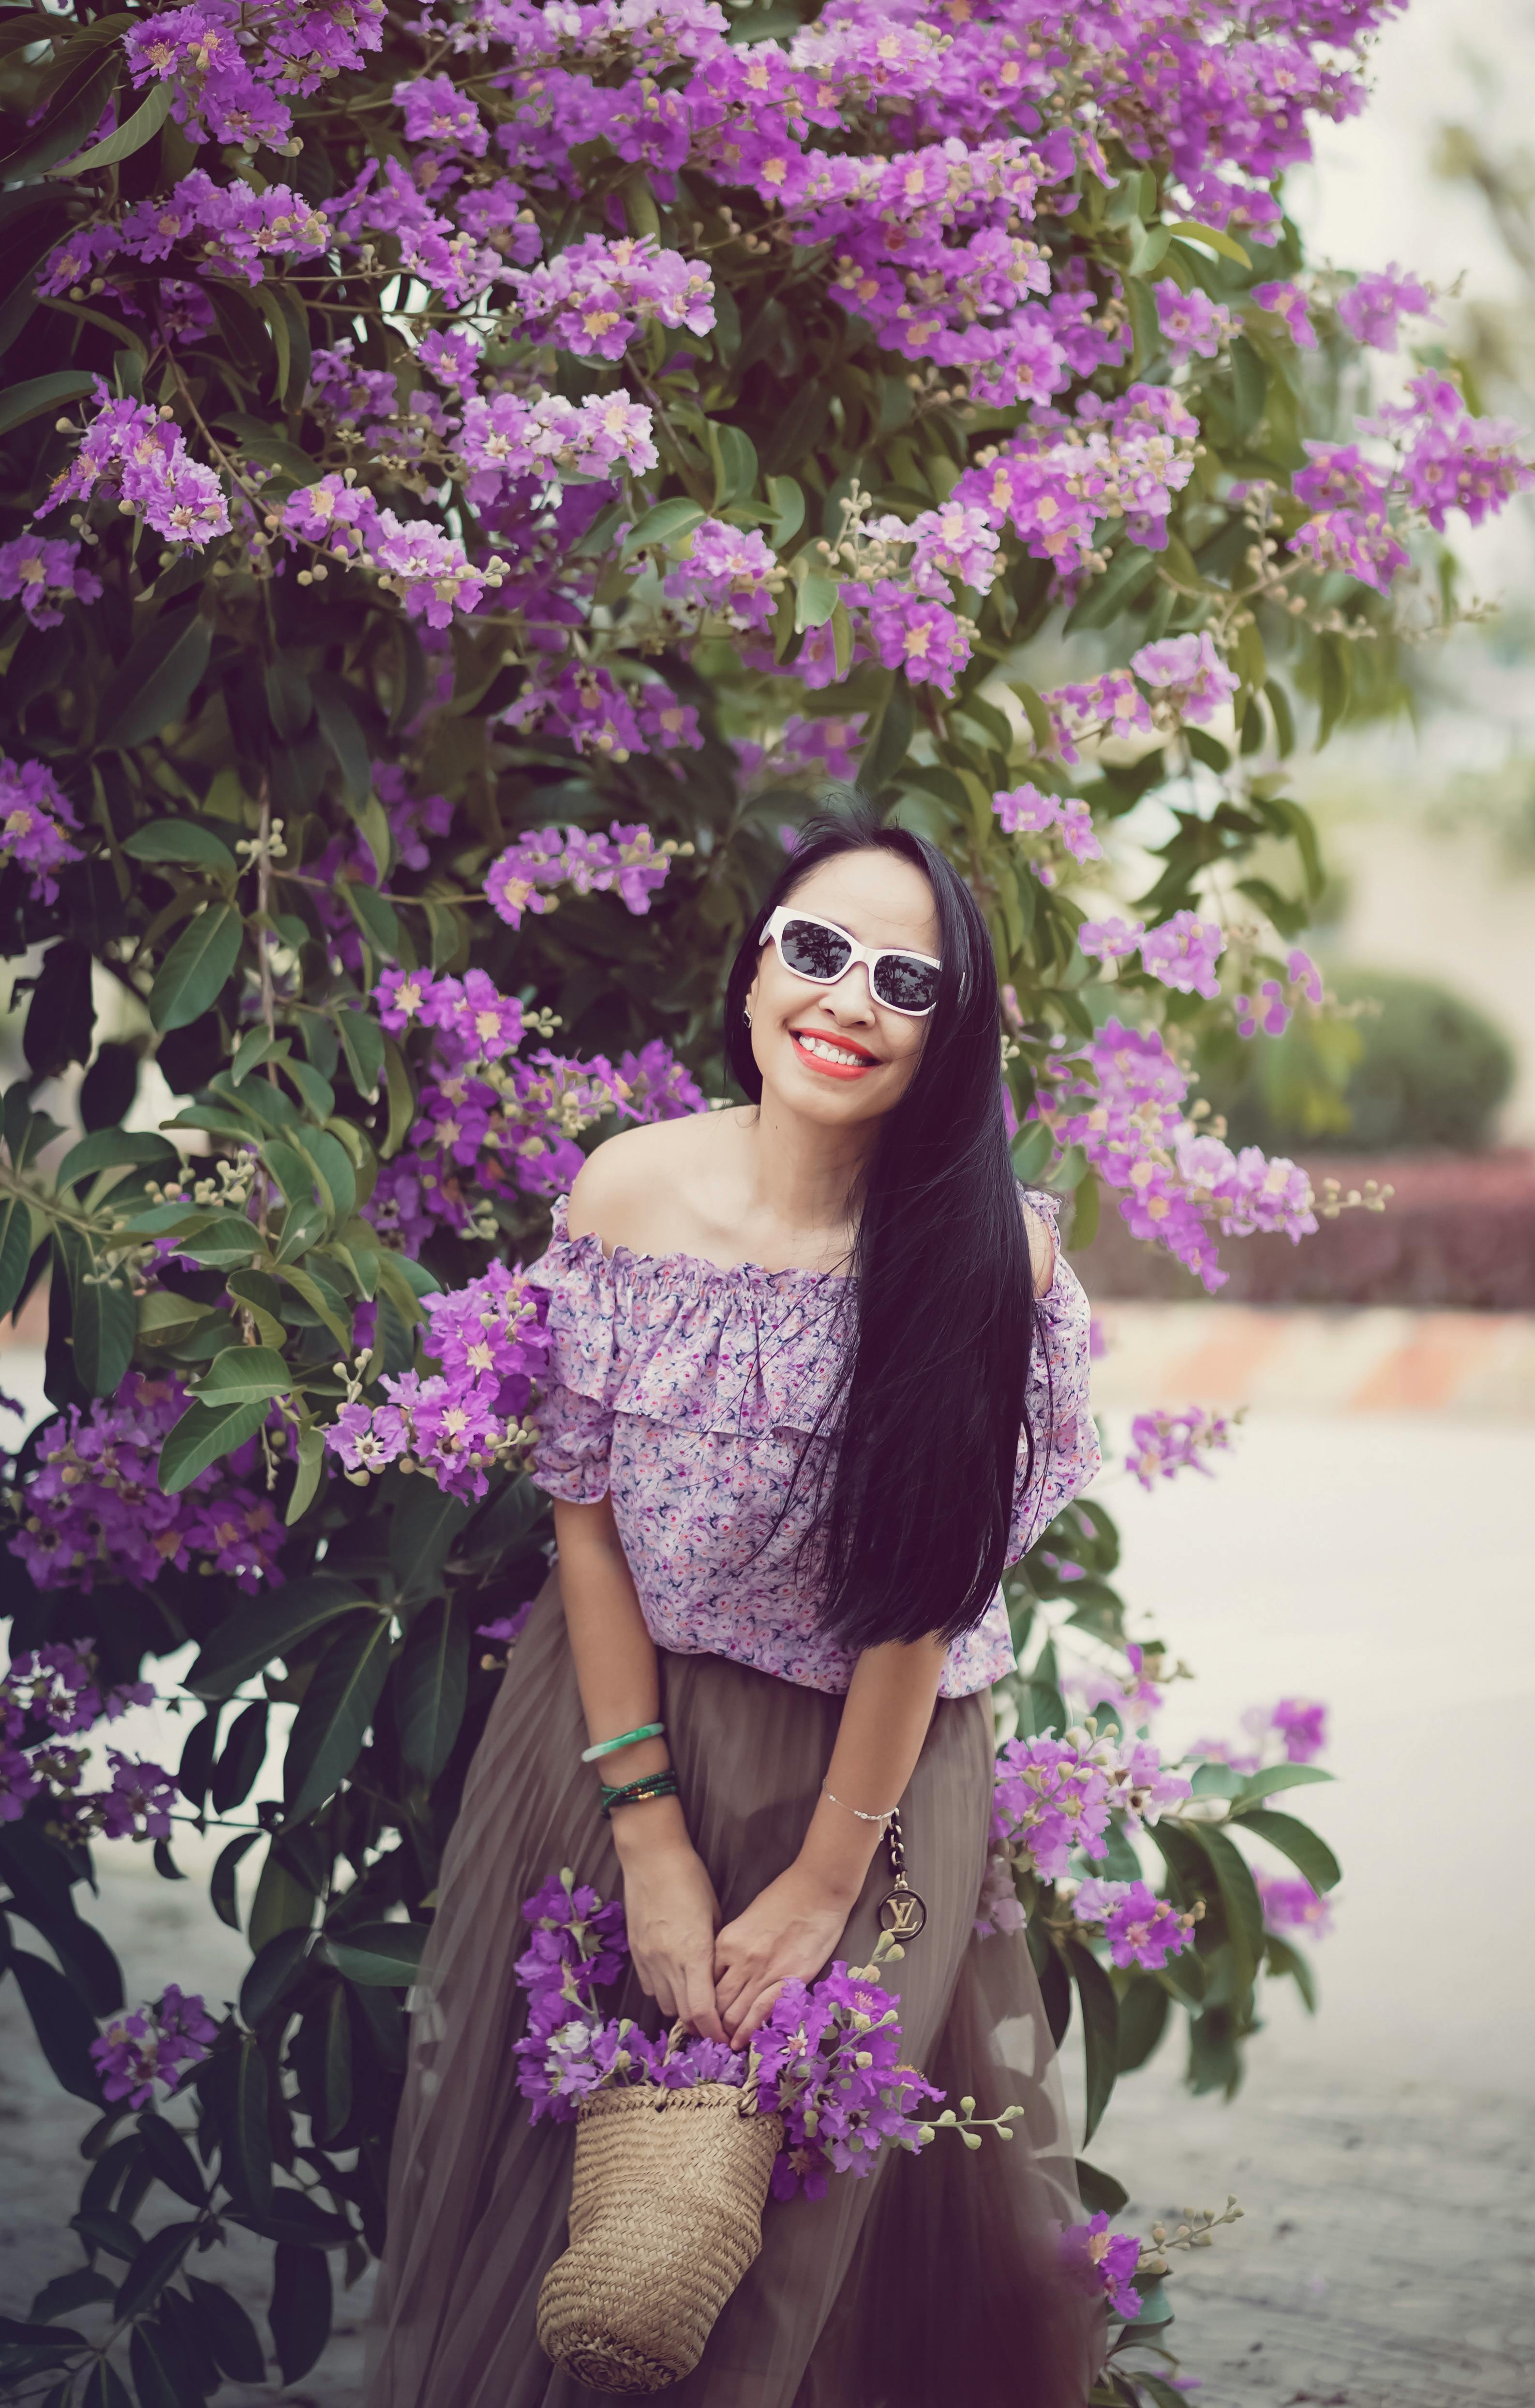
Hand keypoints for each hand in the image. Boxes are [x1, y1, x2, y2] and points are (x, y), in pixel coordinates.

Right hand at [617, 1834, 727, 2043]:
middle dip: (700, 2025)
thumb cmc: (690, 1879)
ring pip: (665, 2004)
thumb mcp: (714, 1914)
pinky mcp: (635, 1952)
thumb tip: (719, 1977)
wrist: (650, 1858)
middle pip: (684, 2014)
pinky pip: (649, 1986)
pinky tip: (674, 1980)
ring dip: (681, 2009)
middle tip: (714, 2025)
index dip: (714, 2032)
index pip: (702, 2010)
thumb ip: (714, 1951)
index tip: (725, 2039)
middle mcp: (668, 1962)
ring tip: (695, 2000)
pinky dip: (664, 1991)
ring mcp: (648, 1958)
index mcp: (694, 1952)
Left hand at [713, 1861, 855, 2045]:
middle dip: (710, 2022)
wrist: (818, 1889)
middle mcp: (739, 1959)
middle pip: (715, 2002)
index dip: (701, 2002)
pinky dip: (748, 2031)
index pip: (703, 1982)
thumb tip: (725, 1974)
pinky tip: (741, 2042)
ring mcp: (764, 1971)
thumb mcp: (746, 1920)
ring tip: (724, 2043)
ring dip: (727, 2031)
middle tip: (709, 2036)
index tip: (701, 2015)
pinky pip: (761, 2012)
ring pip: (733, 2013)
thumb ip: (733, 1948)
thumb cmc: (784, 1898)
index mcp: (726, 1942)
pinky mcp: (789, 1979)